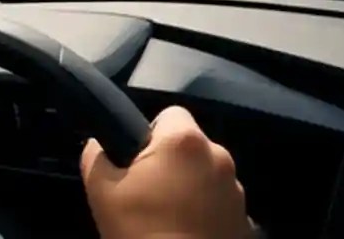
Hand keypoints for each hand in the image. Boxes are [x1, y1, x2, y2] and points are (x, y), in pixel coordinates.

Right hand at [81, 106, 254, 238]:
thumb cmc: (140, 232)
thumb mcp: (102, 193)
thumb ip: (97, 156)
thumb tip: (99, 145)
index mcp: (184, 142)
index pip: (169, 115)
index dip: (148, 135)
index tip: (136, 163)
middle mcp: (219, 157)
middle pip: (190, 147)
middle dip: (172, 164)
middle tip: (147, 194)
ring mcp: (237, 191)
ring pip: (208, 177)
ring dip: (192, 189)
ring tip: (169, 219)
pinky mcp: (246, 222)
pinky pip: (220, 206)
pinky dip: (207, 214)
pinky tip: (188, 233)